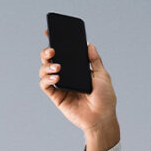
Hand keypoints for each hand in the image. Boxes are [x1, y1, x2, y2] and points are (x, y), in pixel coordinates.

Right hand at [39, 30, 119, 150]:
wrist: (102, 118)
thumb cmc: (105, 99)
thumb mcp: (102, 76)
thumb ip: (95, 61)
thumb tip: (89, 44)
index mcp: (78, 70)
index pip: (64, 54)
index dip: (55, 43)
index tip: (49, 32)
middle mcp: (68, 76)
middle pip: (50, 60)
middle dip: (47, 52)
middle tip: (52, 50)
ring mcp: (61, 86)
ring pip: (44, 71)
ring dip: (47, 66)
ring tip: (57, 66)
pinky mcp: (57, 97)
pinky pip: (45, 85)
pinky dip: (47, 79)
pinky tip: (56, 77)